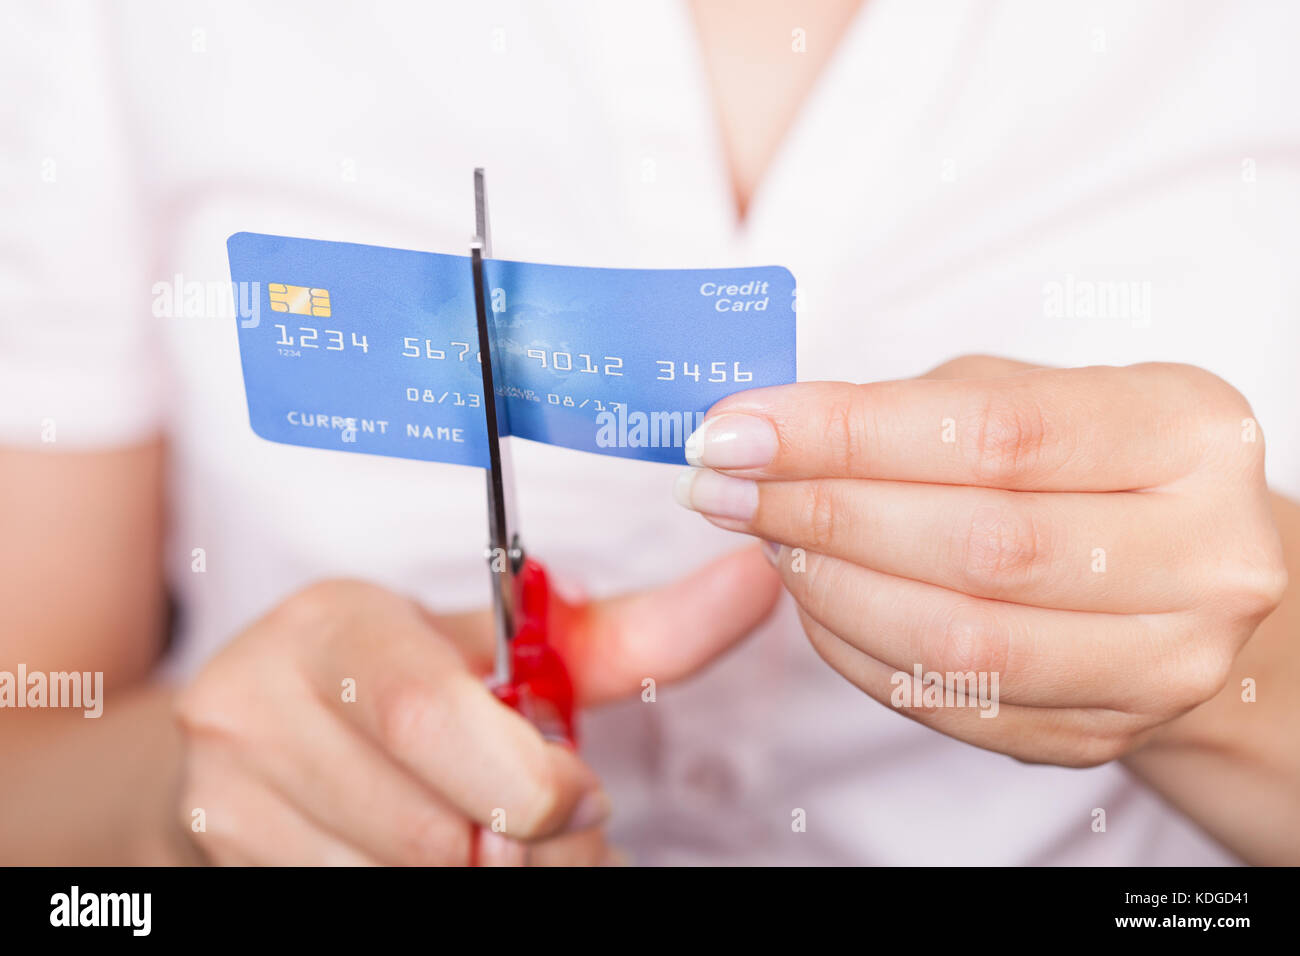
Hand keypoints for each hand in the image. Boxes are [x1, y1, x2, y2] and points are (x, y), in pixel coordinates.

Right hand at [175, 547, 778, 864]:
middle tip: (552, 826)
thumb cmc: (403, 678)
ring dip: (480, 879)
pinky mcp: (220, 856)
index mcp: (334, 624)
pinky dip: (424, 894)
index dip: (525, 778)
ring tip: (491, 833)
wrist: (259, 725)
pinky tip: (438, 853)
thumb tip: (755, 579)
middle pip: (432, 830)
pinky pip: (359, 903)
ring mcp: (226, 794)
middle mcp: (256, 704)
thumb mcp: (497, 645)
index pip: (425, 715)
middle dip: (524, 849)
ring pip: (402, 883)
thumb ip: (626, 635)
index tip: (578, 793)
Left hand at [674, 356, 1287, 765]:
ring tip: (764, 534)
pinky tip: (812, 595)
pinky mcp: (1099, 733)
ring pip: (958, 640)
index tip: (735, 428)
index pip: (995, 435)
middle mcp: (1204, 558)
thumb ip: (901, 409)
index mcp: (1191, 435)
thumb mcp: (1018, 394)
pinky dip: (853, 648)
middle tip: (721, 484)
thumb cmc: (1083, 460)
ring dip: (827, 585)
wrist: (1176, 569)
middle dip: (820, 510)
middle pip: (978, 545)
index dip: (845, 434)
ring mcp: (1161, 663)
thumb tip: (755, 433)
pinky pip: (946, 703)